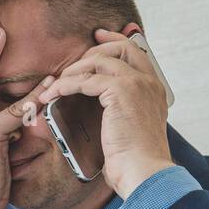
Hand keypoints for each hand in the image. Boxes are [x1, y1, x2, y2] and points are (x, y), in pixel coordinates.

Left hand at [38, 27, 172, 197]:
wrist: (144, 173)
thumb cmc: (134, 161)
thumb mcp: (130, 130)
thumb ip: (120, 112)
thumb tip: (97, 109)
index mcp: (153, 88)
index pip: (136, 51)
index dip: (115, 39)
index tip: (97, 36)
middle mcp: (148, 82)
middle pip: (119, 47)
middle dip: (91, 50)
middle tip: (68, 66)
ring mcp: (137, 84)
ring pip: (99, 60)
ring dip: (72, 71)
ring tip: (56, 86)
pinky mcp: (121, 92)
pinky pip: (86, 79)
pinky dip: (66, 85)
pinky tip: (54, 95)